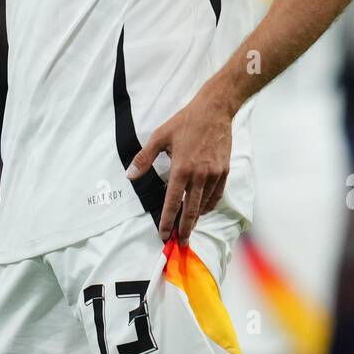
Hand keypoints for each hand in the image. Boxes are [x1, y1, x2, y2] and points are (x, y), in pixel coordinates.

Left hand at [125, 86, 234, 245]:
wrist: (215, 110)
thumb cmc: (185, 122)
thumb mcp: (160, 136)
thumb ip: (144, 158)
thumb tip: (130, 175)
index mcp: (181, 169)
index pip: (173, 202)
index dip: (168, 221)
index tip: (164, 234)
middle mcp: (199, 175)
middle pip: (191, 210)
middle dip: (185, 228)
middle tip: (181, 243)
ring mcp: (213, 174)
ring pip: (205, 204)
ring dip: (197, 218)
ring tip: (190, 228)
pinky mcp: (224, 171)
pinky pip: (217, 194)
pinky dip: (210, 205)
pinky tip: (204, 209)